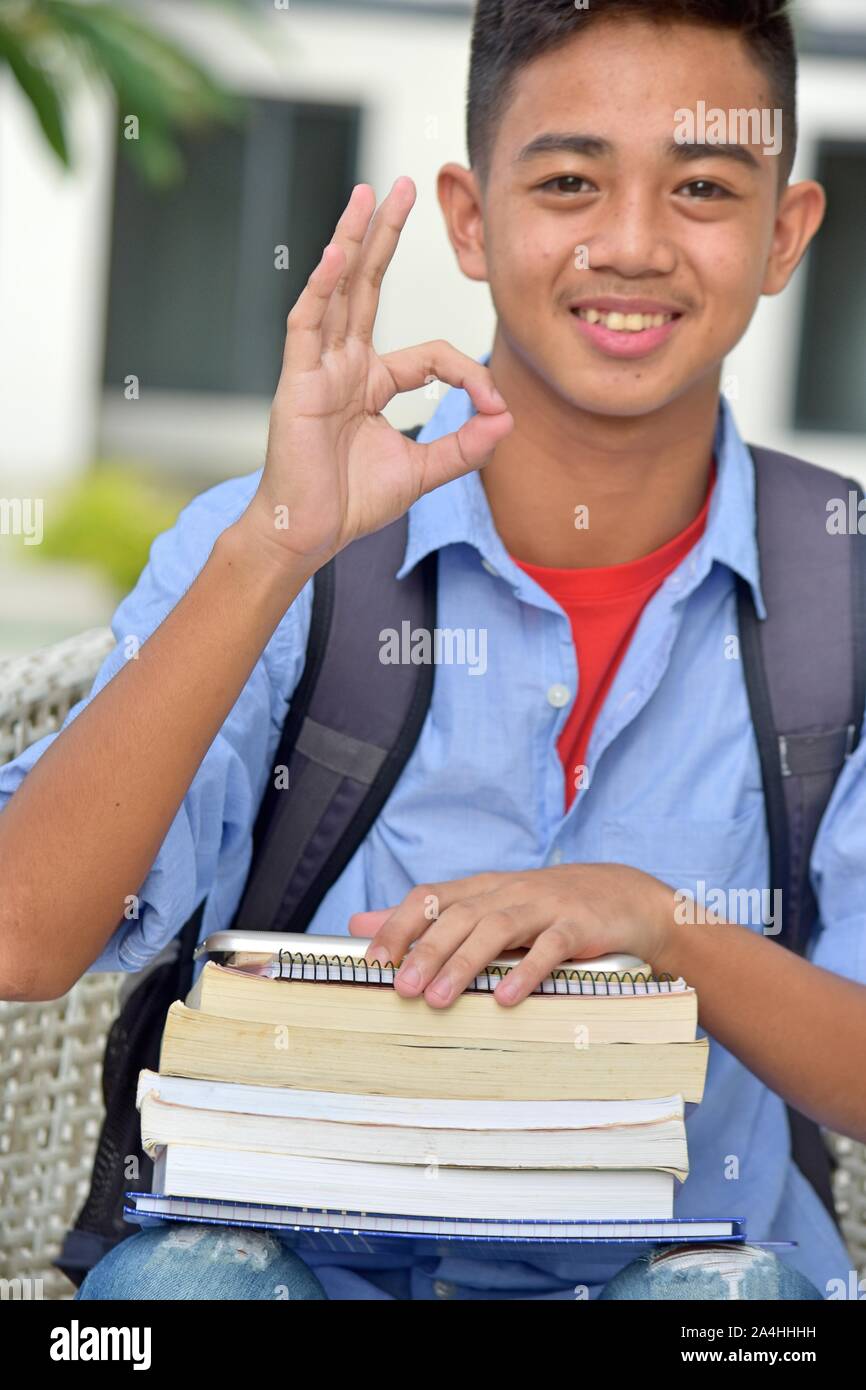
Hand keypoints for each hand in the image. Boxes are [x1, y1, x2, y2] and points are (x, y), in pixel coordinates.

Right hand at [241, 177, 512, 571]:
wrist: (309, 533)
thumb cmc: (352, 502)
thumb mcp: (423, 472)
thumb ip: (466, 446)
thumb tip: (508, 418)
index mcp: (373, 383)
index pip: (431, 354)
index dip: (468, 372)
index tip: (494, 405)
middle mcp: (345, 364)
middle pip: (369, 286)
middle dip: (386, 235)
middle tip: (403, 185)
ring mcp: (319, 368)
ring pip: (339, 291)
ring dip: (352, 240)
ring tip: (366, 193)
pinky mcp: (299, 381)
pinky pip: (308, 324)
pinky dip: (321, 288)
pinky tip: (335, 254)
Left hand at [347, 865, 675, 1006]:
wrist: (625, 897)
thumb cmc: (548, 908)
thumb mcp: (488, 906)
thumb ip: (429, 918)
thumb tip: (360, 924)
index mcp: (483, 888)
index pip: (430, 897)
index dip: (400, 925)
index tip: (374, 960)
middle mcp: (508, 891)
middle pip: (459, 916)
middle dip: (426, 952)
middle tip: (401, 989)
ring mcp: (544, 906)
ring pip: (496, 929)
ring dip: (464, 964)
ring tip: (438, 999)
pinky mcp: (578, 926)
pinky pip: (549, 947)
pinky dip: (526, 971)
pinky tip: (505, 997)